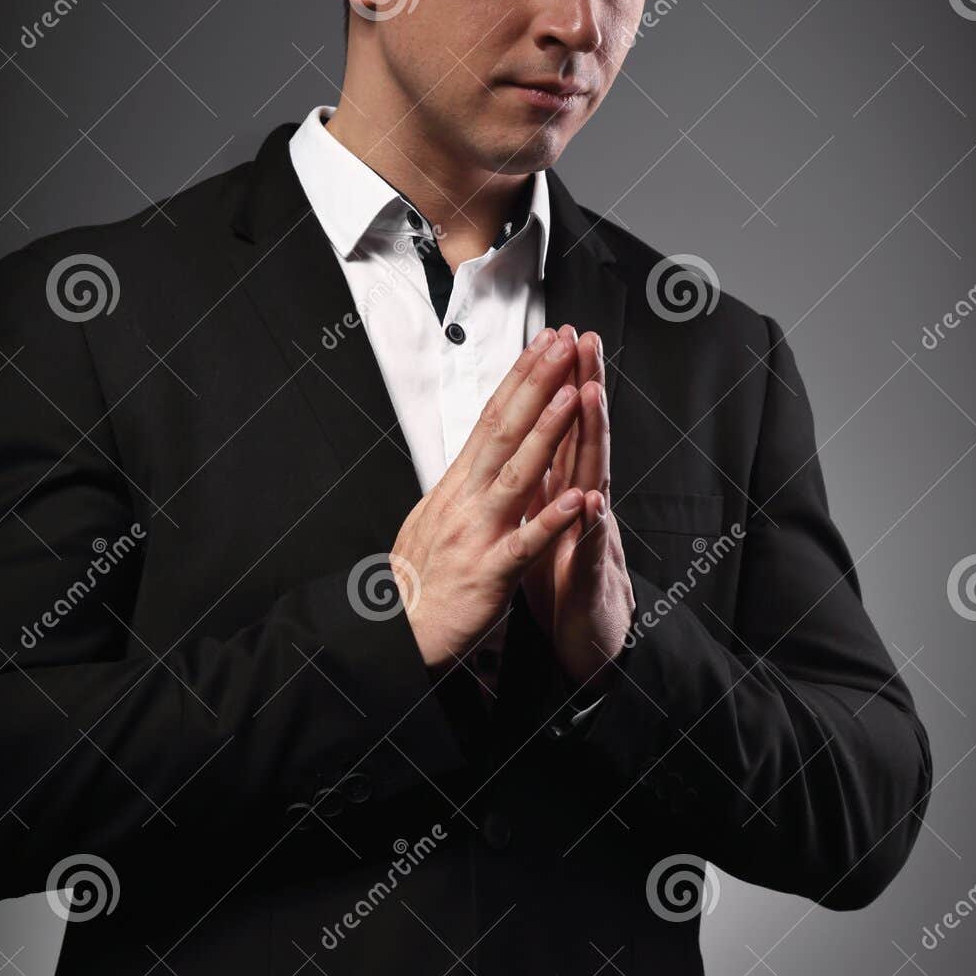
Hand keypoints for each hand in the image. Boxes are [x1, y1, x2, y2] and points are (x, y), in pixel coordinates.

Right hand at [389, 329, 585, 671]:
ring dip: (547, 434)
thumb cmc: (421, 577)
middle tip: (562, 346)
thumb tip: (477, 449)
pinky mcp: (489, 573)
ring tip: (573, 397)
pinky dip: (551, 520)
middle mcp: (465, 500)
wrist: (398, 631)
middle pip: (504, 431)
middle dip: (536, 385)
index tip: (542, 345)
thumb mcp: (435, 515)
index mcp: (457, 485)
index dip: (519, 379)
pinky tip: (577, 499)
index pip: (491, 419)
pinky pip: (524, 544)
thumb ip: (462, 482)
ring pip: (516, 475)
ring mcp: (477, 533)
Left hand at [520, 324, 634, 689]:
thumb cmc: (565, 578)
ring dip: (592, 438)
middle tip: (586, 342)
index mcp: (563, 488)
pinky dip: (590, 525)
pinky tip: (592, 500)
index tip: (557, 337)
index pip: (561, 425)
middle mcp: (583, 502)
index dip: (559, 383)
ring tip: (590, 395)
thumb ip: (545, 479)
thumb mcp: (548, 518)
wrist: (589, 637)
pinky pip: (589, 548)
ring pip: (593, 479)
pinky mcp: (591, 575)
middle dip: (585, 388)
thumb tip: (532, 436)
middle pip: (584, 437)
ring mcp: (591, 535)